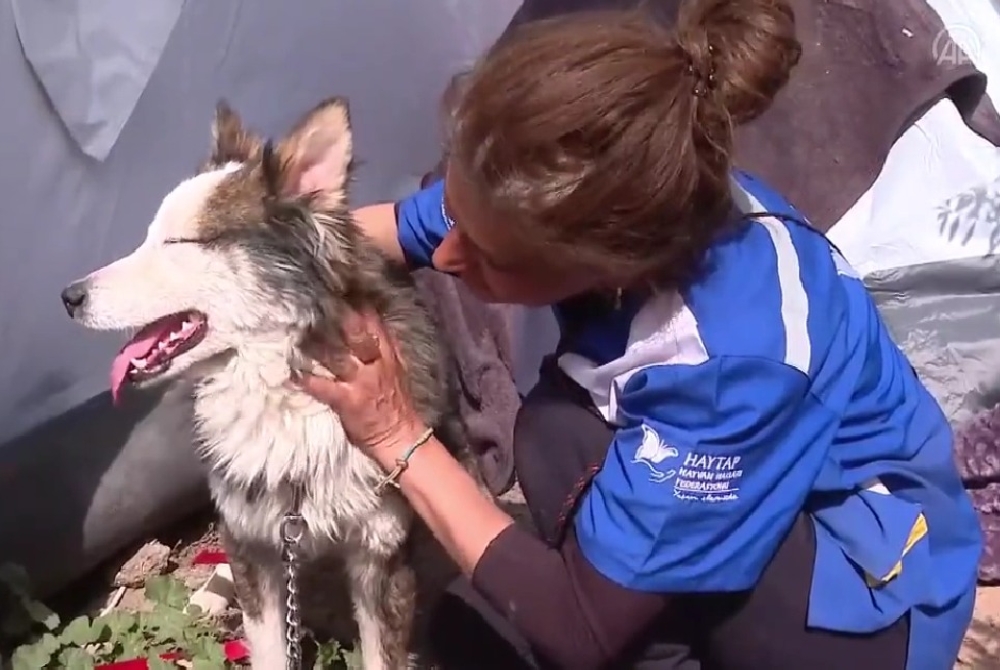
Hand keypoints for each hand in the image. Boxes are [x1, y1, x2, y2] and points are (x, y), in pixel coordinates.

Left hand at [292, 311, 425, 453]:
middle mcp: (375, 362)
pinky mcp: (348, 400)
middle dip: (335, 315)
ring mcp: (362, 381)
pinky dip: (305, 379)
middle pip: (355, 330)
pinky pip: (322, 386)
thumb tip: (366, 322)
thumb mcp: (395, 368)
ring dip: (314, 344)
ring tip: (294, 333)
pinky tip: (291, 374)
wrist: (402, 438)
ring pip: (336, 354)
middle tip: (312, 301)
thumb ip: (382, 346)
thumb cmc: (395, 403)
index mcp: (388, 353)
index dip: (354, 302)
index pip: (372, 319)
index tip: (336, 287)